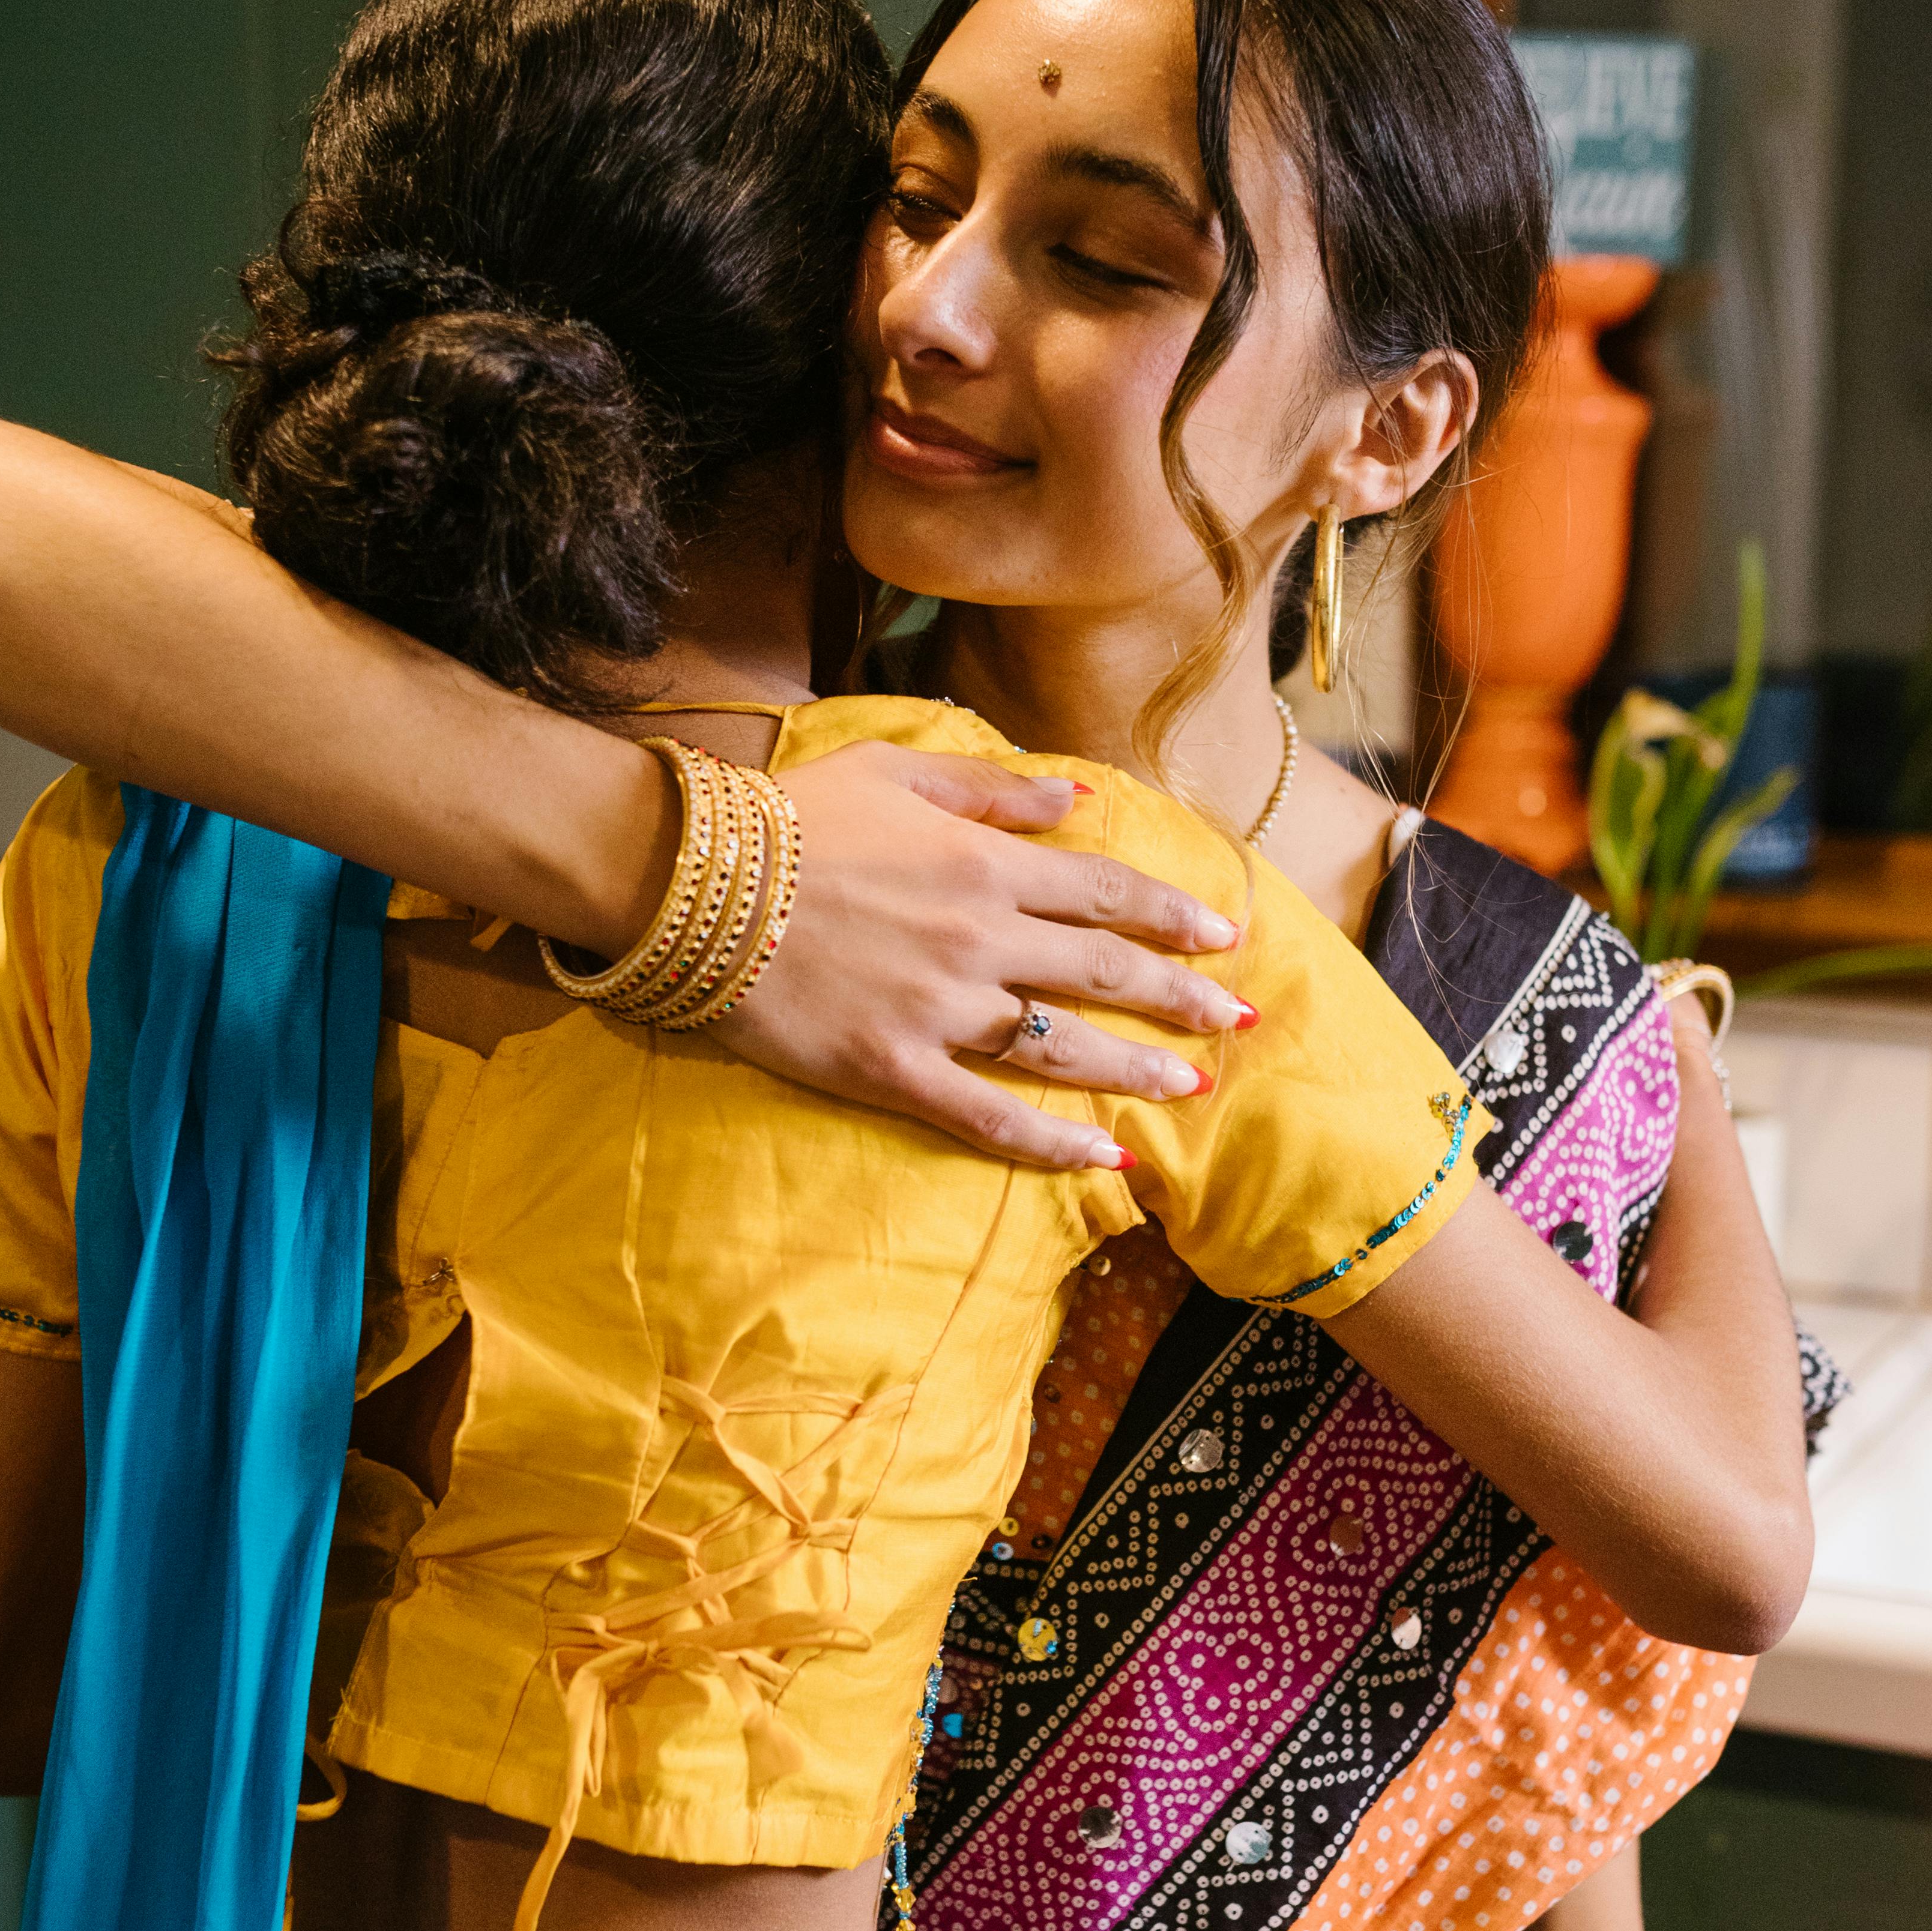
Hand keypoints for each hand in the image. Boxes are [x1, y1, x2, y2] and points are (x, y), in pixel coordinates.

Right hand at [718, 740, 1246, 1170]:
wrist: (695, 882)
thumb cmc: (793, 817)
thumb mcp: (898, 773)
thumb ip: (993, 791)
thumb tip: (1075, 801)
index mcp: (985, 864)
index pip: (1105, 893)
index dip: (1172, 916)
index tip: (1224, 935)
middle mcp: (979, 938)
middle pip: (1104, 971)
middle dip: (1180, 998)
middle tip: (1236, 1022)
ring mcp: (939, 1010)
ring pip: (1064, 1047)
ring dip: (1136, 1070)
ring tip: (1191, 1089)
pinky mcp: (893, 1068)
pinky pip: (988, 1114)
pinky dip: (1051, 1142)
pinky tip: (1105, 1158)